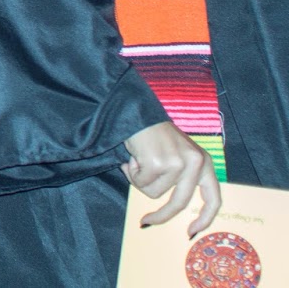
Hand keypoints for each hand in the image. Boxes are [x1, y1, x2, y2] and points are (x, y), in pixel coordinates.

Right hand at [123, 121, 220, 235]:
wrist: (137, 113)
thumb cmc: (155, 136)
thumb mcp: (177, 157)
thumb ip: (180, 179)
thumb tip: (169, 209)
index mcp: (203, 163)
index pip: (214, 198)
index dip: (205, 219)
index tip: (191, 232)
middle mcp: (196, 164)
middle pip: (179, 203)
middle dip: (161, 216)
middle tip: (146, 222)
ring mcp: (178, 164)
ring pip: (155, 193)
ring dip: (141, 181)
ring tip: (138, 161)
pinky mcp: (159, 163)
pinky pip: (142, 182)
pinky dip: (132, 173)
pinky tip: (133, 157)